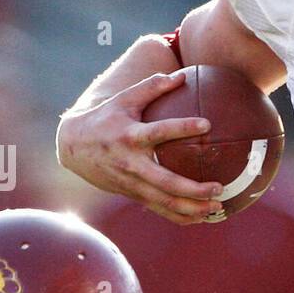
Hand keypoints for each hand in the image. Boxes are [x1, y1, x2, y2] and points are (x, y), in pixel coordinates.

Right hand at [56, 71, 222, 222]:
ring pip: (165, 201)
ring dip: (193, 208)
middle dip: (194, 188)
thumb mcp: (123, 99)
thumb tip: (182, 75)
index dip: (182, 127)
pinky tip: (203, 217)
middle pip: (166, 181)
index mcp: (130, 136)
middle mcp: (132, 163)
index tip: (207, 124)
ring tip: (217, 207)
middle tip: (219, 187)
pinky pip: (161, 210)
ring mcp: (132, 183)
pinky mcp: (134, 195)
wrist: (74, 148)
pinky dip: (182, 216)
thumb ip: (151, 87)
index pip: (159, 132)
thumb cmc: (105, 119)